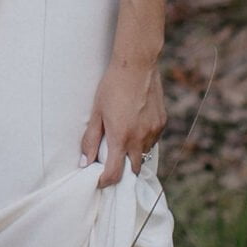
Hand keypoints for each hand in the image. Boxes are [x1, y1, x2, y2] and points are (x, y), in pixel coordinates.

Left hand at [80, 59, 165, 187]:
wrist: (136, 65)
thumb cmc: (112, 86)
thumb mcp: (97, 112)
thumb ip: (91, 139)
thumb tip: (84, 161)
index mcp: (121, 137)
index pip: (115, 173)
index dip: (105, 181)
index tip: (99, 180)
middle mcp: (140, 138)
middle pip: (133, 169)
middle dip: (123, 170)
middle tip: (113, 161)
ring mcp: (153, 131)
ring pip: (145, 154)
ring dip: (134, 153)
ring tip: (125, 139)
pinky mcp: (162, 123)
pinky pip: (153, 140)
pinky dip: (144, 139)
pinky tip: (136, 126)